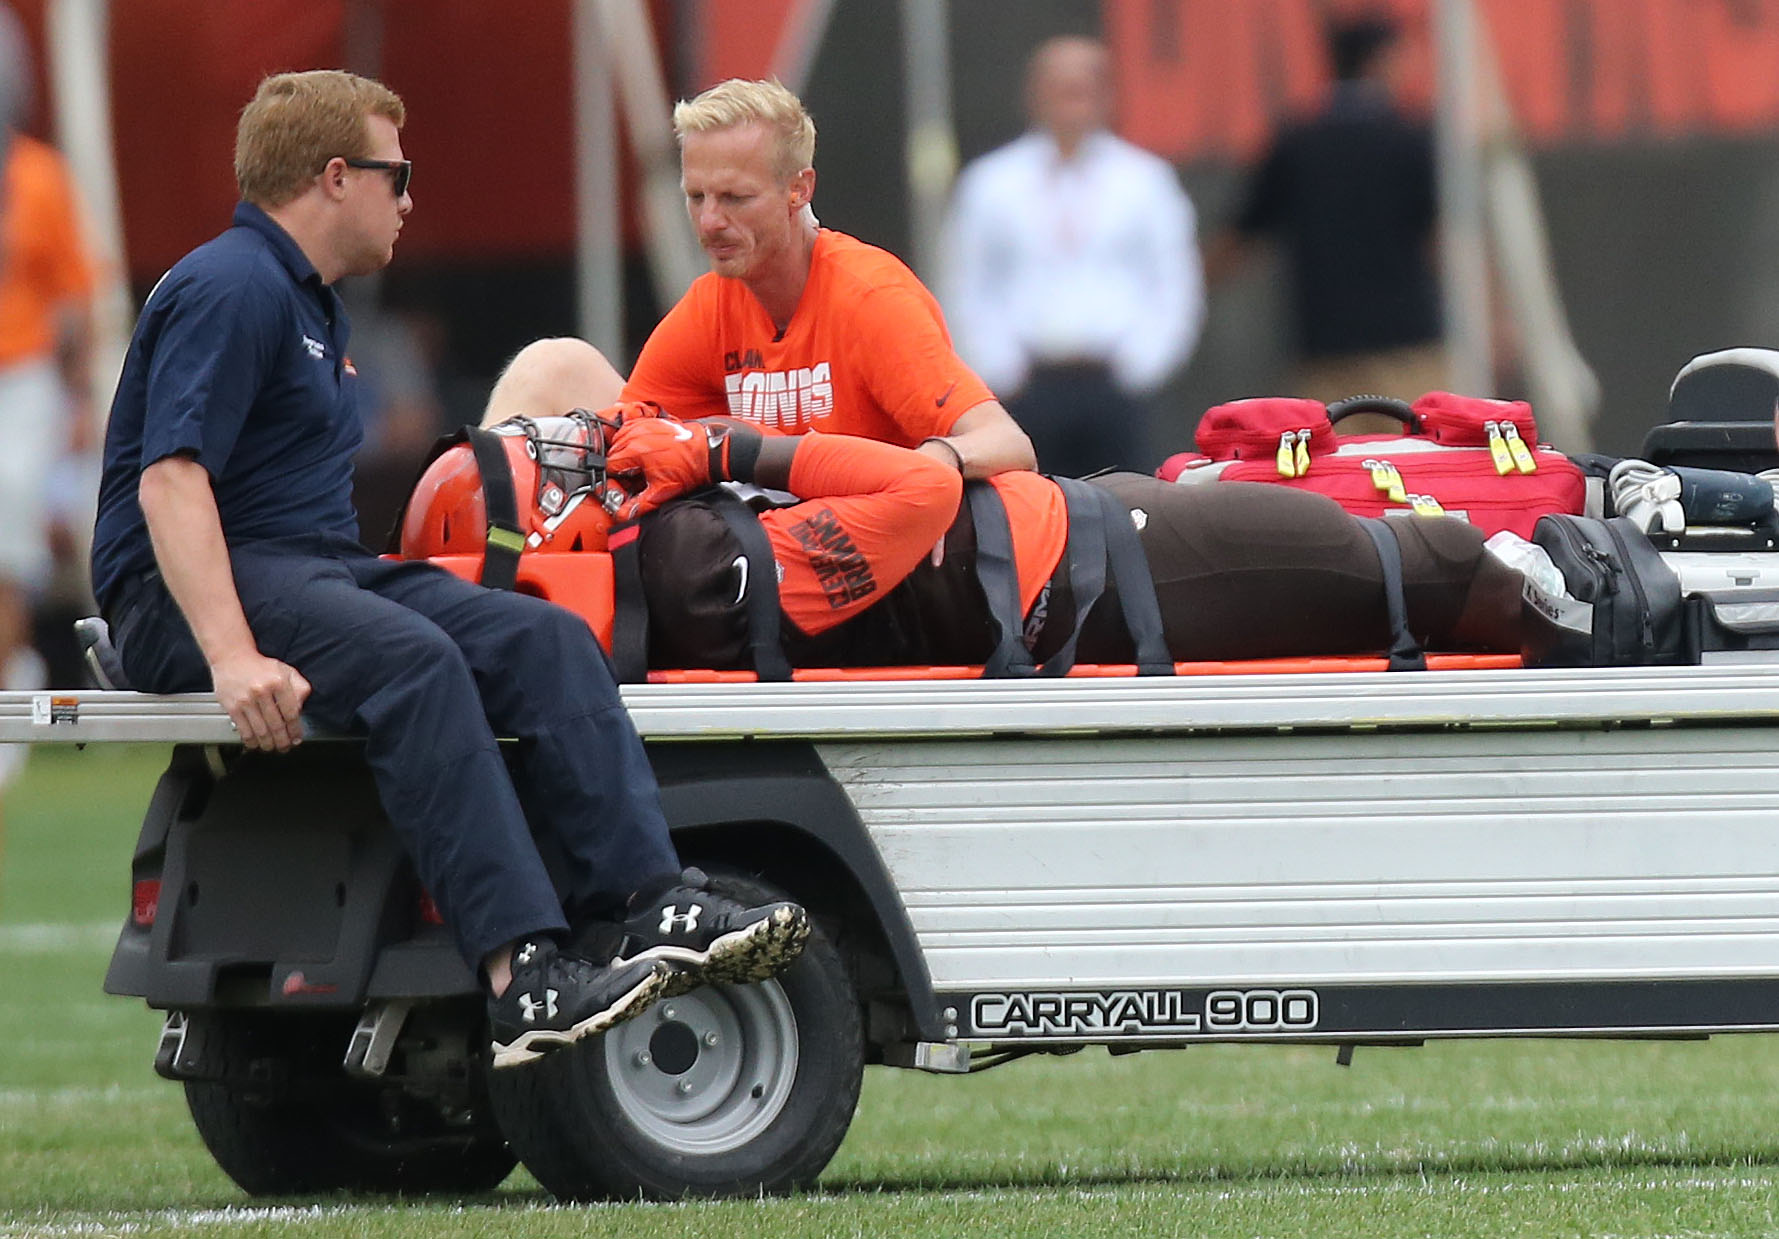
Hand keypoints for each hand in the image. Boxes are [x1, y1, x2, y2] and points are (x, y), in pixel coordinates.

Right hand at [209, 651, 310, 751]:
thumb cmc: (260, 666)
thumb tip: (301, 709)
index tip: (296, 738)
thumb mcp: (286, 671)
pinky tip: (256, 743)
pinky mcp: (232, 707)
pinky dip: (251, 740)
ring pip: (260, 730)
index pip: (291, 712)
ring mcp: (245, 700)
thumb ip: (299, 688)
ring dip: (268, 744)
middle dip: (282, 741)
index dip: (295, 730)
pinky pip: (243, 730)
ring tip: (272, 747)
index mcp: (279, 682)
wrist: (232, 657)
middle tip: (285, 747)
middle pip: (276, 725)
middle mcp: (262, 691)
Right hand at [607, 417, 760, 519]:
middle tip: (633, 476)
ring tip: (638, 464)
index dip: (616, 479)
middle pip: (613, 452)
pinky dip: (631, 439)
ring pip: (619, 440)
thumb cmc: (689, 467)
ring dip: (624, 452)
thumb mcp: (663, 491)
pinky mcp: (650, 421)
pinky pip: (630, 428)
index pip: (610, 465)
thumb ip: (640, 504)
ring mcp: (642, 425)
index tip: (624, 484)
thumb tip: (623, 514)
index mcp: (634, 450)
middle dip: (620, 466)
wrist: (708, 452)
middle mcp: (635, 434)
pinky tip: (641, 450)